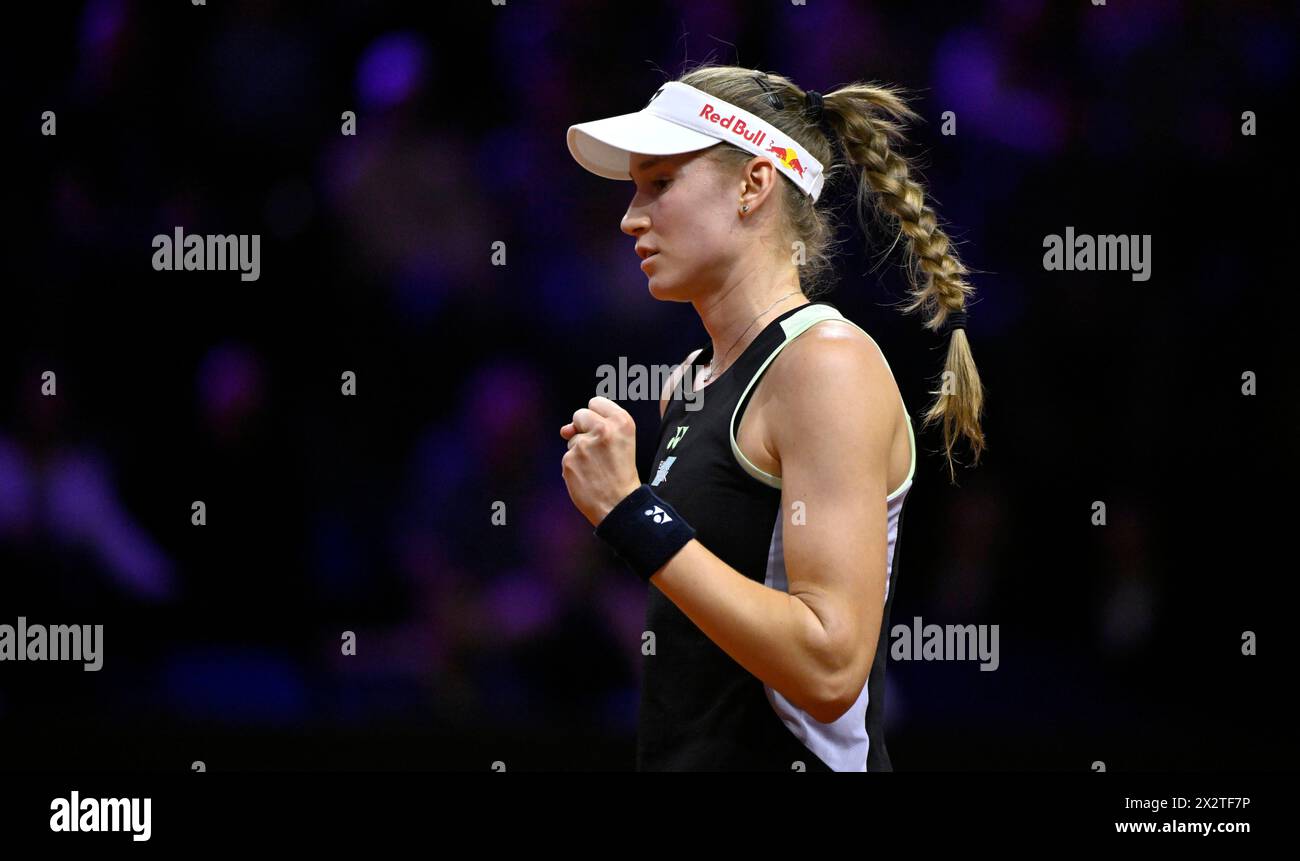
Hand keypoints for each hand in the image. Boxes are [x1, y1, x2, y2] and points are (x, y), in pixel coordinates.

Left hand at [560, 396, 642, 526]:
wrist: (619, 504)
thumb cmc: (621, 473)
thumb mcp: (622, 441)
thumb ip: (595, 426)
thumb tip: (565, 430)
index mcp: (622, 421)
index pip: (596, 402)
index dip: (596, 417)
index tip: (603, 431)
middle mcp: (604, 429)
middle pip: (580, 414)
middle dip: (583, 429)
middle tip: (599, 451)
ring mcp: (584, 444)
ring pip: (572, 438)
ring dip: (580, 451)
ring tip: (597, 468)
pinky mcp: (570, 459)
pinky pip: (567, 456)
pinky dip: (574, 466)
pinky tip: (587, 476)